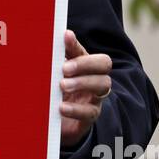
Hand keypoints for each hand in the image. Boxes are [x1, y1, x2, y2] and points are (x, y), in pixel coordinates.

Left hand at [59, 28, 110, 147]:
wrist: (57, 121)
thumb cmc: (57, 91)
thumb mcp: (55, 73)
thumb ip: (56, 57)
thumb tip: (54, 39)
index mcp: (86, 66)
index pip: (88, 51)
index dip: (76, 44)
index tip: (65, 37)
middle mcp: (95, 79)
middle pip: (104, 65)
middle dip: (85, 64)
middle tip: (64, 69)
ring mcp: (95, 98)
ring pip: (103, 86)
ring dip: (82, 83)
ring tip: (62, 86)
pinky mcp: (90, 117)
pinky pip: (90, 112)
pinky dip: (76, 109)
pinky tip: (62, 107)